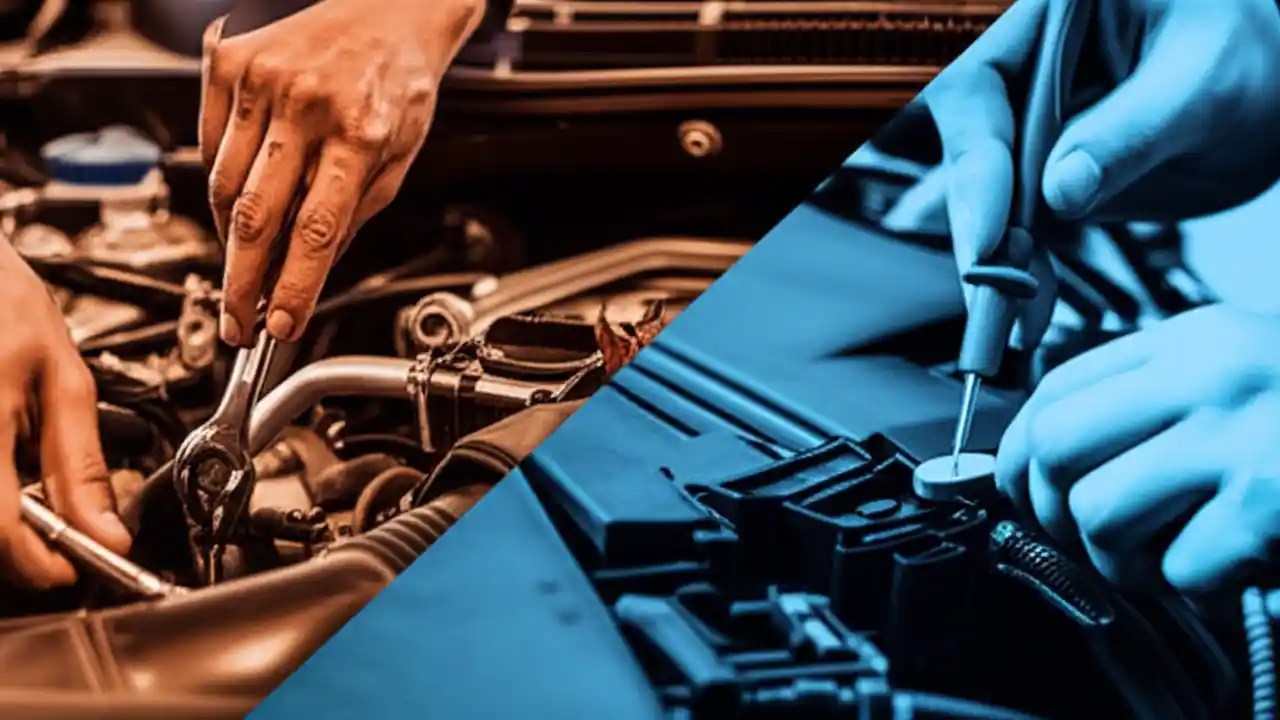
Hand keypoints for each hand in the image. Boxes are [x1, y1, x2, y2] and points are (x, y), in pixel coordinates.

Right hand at [0, 245, 130, 588]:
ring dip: (2, 514)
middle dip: (21, 541)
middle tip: (58, 523)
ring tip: (22, 474)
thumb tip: (108, 532)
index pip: (0, 534)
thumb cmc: (2, 300)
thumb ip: (81, 461)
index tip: (71, 568)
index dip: (40, 564)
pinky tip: (2, 457)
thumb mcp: (64, 377)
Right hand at [200, 0, 485, 345]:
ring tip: (243, 265)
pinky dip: (221, 183)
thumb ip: (355, 214)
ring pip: (224, 186)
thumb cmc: (397, 80)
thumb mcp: (399, 156)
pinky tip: (241, 197)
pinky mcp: (228, 63)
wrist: (385, 7)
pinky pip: (210, 146)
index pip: (318, 232)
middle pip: (257, 217)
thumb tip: (311, 272)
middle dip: (242, 282)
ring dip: (231, 238)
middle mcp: (307, 105)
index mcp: (360, 133)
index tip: (279, 325)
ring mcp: (261, 81)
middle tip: (238, 320)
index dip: (294, 287)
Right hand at [883, 0, 1279, 348]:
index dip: (975, 160)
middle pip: (971, 150)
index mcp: (1049, 18)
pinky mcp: (1039, 176)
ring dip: (992, 261)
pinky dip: (1019, 271)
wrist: (1266, 103)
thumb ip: (1132, 132)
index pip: (980, 87)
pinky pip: (1014, 228)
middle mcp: (1024, 71)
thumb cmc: (1247, 60)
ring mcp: (1027, 129)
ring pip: (983, 198)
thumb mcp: (1202, 85)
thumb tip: (1061, 191)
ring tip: (1004, 313)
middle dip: (976, 223)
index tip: (990, 228)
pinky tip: (1025, 308)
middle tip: (988, 287)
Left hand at [997, 304, 1279, 598]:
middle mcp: (1210, 375)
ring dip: (1118, 558)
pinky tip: (1230, 568)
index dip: (1016, 451)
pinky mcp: (1272, 500)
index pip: (1054, 388)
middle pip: (1056, 444)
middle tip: (1081, 535)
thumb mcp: (1235, 370)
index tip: (1022, 489)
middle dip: (1049, 507)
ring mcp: (1243, 436)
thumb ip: (1151, 395)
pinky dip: (1195, 585)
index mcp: (1191, 339)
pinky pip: (1180, 565)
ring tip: (1161, 558)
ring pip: (1101, 511)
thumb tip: (1047, 452)